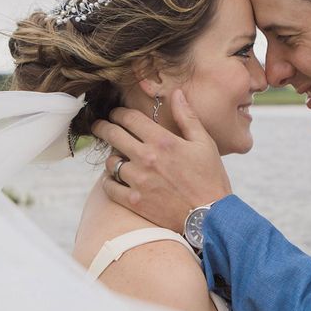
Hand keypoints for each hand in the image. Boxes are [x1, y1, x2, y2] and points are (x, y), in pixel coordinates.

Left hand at [92, 89, 231, 232]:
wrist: (210, 217)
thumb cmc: (210, 178)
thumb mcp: (204, 143)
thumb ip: (187, 116)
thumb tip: (176, 93)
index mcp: (162, 141)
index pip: (129, 118)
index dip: (118, 112)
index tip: (115, 113)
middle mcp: (146, 158)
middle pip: (112, 135)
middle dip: (103, 127)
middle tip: (100, 126)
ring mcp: (138, 181)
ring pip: (110, 161)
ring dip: (111, 157)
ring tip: (117, 157)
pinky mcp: (134, 201)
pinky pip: (109, 186)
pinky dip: (109, 181)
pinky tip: (115, 178)